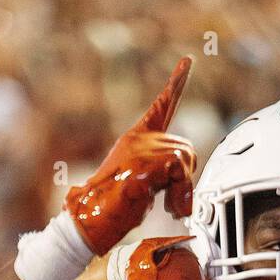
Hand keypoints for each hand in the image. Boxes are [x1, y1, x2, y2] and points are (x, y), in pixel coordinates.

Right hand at [65, 57, 195, 254]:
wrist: (91, 218)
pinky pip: (180, 172)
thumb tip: (181, 180)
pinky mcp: (146, 162)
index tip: (188, 61)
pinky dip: (180, 192)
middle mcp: (139, 138)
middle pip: (184, 148)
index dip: (176, 84)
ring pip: (185, 159)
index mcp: (135, 139)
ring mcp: (142, 148)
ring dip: (183, 188)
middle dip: (184, 177)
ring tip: (169, 207)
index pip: (161, 107)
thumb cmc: (111, 207)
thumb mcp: (138, 183)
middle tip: (172, 202)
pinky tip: (168, 205)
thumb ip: (160, 172)